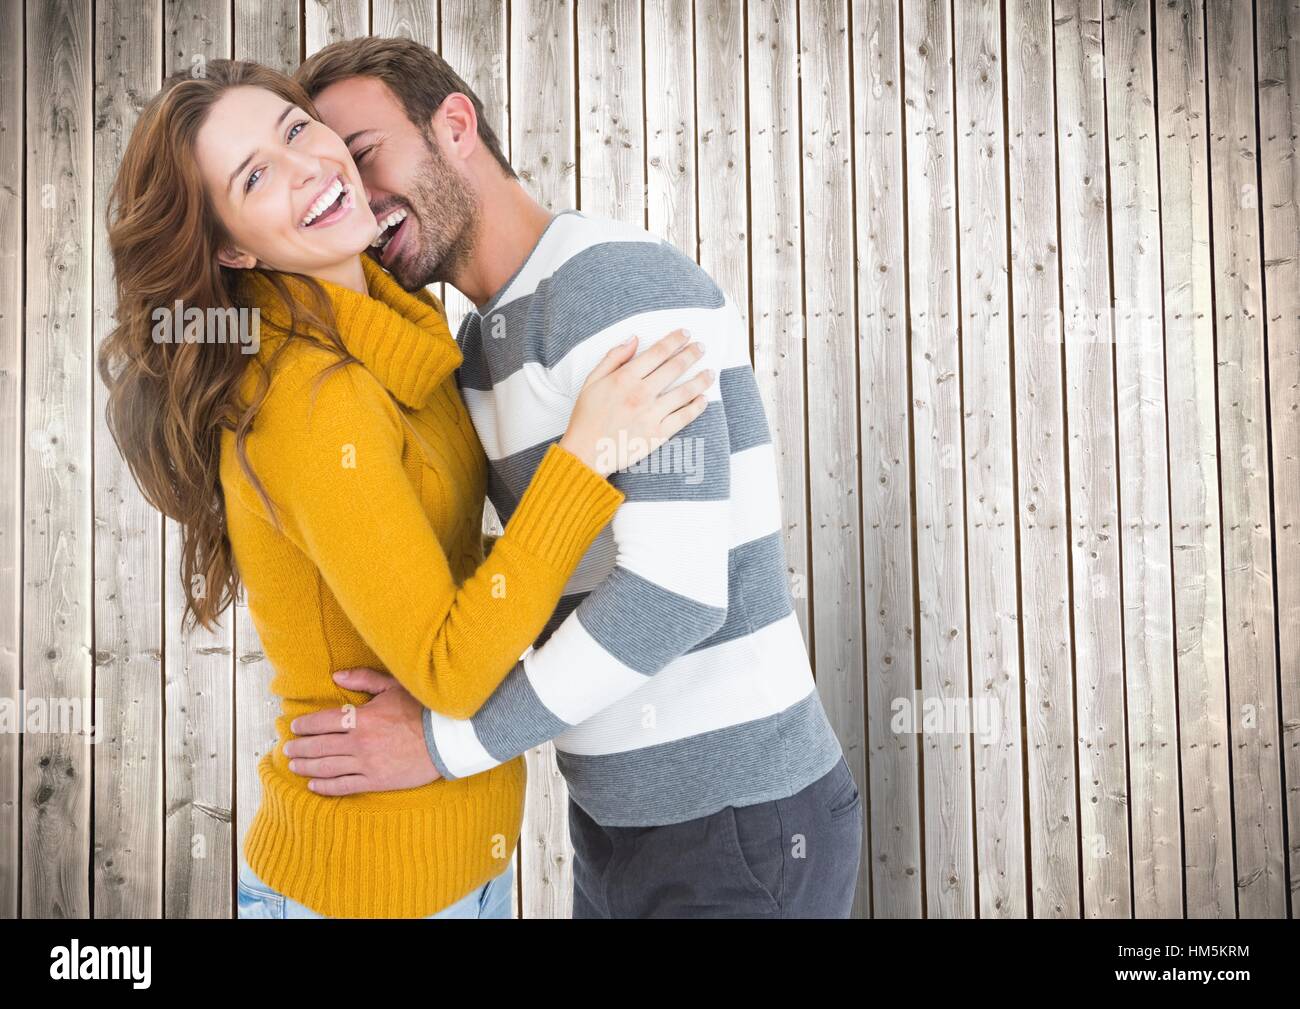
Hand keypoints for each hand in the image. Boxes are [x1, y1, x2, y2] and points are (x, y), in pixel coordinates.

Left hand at [282, 667, 440, 795]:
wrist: (447, 739)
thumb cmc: (422, 710)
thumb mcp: (394, 687)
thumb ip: (364, 679)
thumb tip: (337, 676)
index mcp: (362, 718)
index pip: (322, 721)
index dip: (305, 725)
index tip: (295, 727)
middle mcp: (360, 743)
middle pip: (319, 746)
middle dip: (299, 748)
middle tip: (287, 749)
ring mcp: (367, 764)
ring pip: (327, 768)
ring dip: (306, 767)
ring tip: (294, 766)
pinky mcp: (376, 781)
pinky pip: (344, 786)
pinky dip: (326, 787)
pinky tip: (314, 786)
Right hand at [558, 328, 714, 475]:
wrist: (585, 453)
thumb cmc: (586, 416)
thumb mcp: (592, 380)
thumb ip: (613, 357)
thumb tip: (633, 339)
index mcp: (625, 378)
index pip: (658, 352)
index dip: (675, 340)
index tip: (686, 334)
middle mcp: (641, 394)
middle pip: (674, 368)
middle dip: (691, 354)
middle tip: (702, 348)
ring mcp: (652, 414)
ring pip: (685, 392)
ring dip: (701, 379)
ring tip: (710, 372)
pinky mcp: (658, 434)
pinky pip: (684, 418)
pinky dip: (696, 407)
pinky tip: (703, 399)